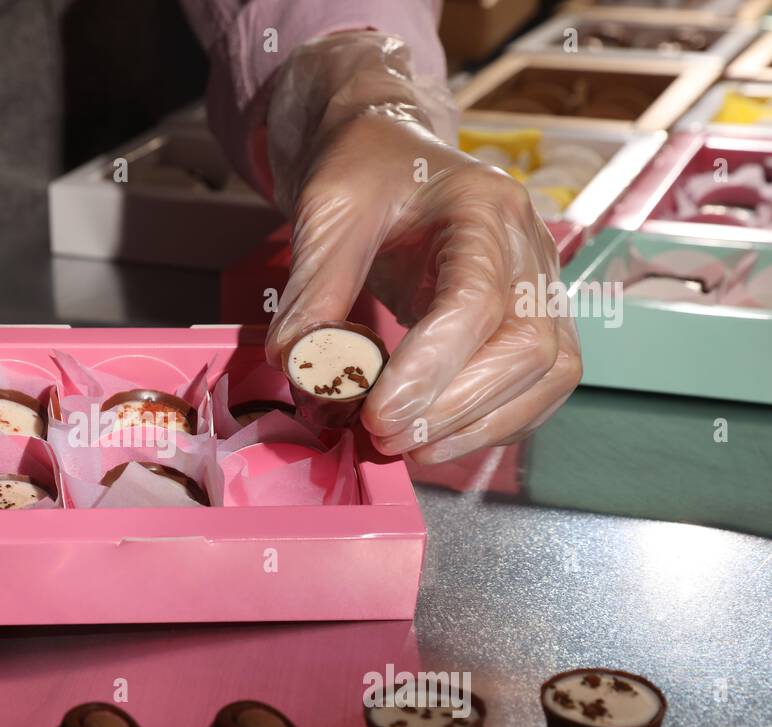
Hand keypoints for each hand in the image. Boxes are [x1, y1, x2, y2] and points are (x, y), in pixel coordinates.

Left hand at [264, 33, 581, 463]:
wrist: (393, 158)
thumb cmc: (365, 175)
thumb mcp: (328, 210)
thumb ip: (315, 285)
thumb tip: (299, 364)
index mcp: (483, 206)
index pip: (476, 299)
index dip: (431, 368)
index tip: (378, 414)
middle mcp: (529, 248)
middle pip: (528, 346)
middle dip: (457, 408)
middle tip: (386, 438)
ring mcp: (541, 286)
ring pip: (547, 374)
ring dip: (481, 427)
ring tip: (411, 449)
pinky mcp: (535, 321)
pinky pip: (539, 387)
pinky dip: (493, 424)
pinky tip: (437, 438)